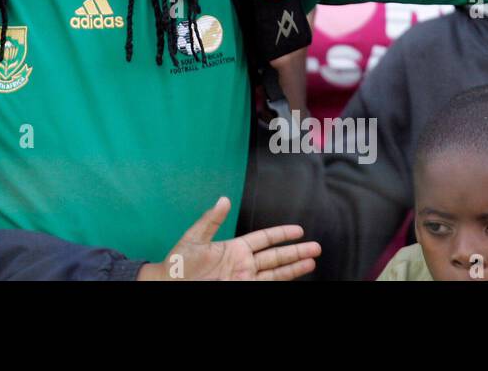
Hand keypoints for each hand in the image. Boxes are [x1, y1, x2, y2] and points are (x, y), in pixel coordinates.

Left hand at [138, 197, 320, 280]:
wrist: (170, 282)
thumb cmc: (179, 262)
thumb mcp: (195, 237)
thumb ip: (211, 220)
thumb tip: (223, 199)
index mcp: (234, 248)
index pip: (264, 239)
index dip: (281, 234)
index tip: (298, 230)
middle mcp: (243, 263)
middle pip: (276, 256)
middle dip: (296, 252)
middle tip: (316, 247)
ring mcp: (244, 277)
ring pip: (276, 272)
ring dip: (294, 267)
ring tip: (312, 261)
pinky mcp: (242, 288)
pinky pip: (266, 285)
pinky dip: (281, 280)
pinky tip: (294, 276)